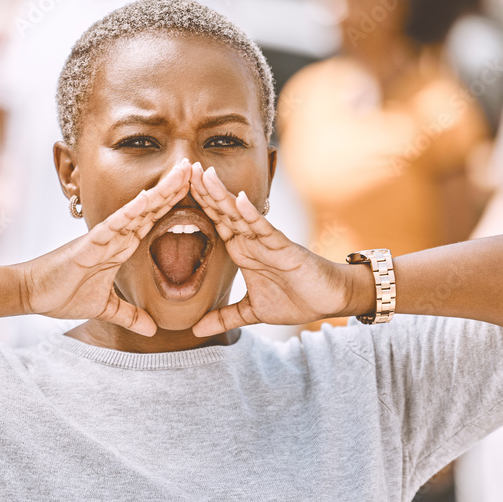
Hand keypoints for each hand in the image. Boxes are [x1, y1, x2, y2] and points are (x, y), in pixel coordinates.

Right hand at [21, 158, 191, 335]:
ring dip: (160, 191)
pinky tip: (148, 197)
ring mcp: (103, 237)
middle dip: (173, 188)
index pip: (153, 221)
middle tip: (195, 166)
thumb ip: (129, 316)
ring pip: (138, 210)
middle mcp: (115, 236)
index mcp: (120, 247)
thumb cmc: (61, 294)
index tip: (196, 190)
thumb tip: (152, 331)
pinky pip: (114, 225)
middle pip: (150, 208)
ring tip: (182, 172)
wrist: (31, 294)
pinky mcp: (89, 243)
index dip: (173, 205)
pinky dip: (131, 211)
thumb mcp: (105, 309)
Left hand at [188, 163, 360, 336]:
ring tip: (203, 175)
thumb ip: (224, 318)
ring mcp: (267, 241)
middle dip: (203, 191)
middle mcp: (251, 241)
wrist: (328, 300)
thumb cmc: (295, 299)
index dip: (196, 207)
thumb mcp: (251, 312)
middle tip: (181, 169)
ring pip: (240, 214)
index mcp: (241, 250)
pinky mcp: (284, 247)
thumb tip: (195, 332)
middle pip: (222, 211)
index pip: (214, 223)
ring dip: (222, 195)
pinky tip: (239, 200)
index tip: (173, 192)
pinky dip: (251, 215)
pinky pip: (265, 229)